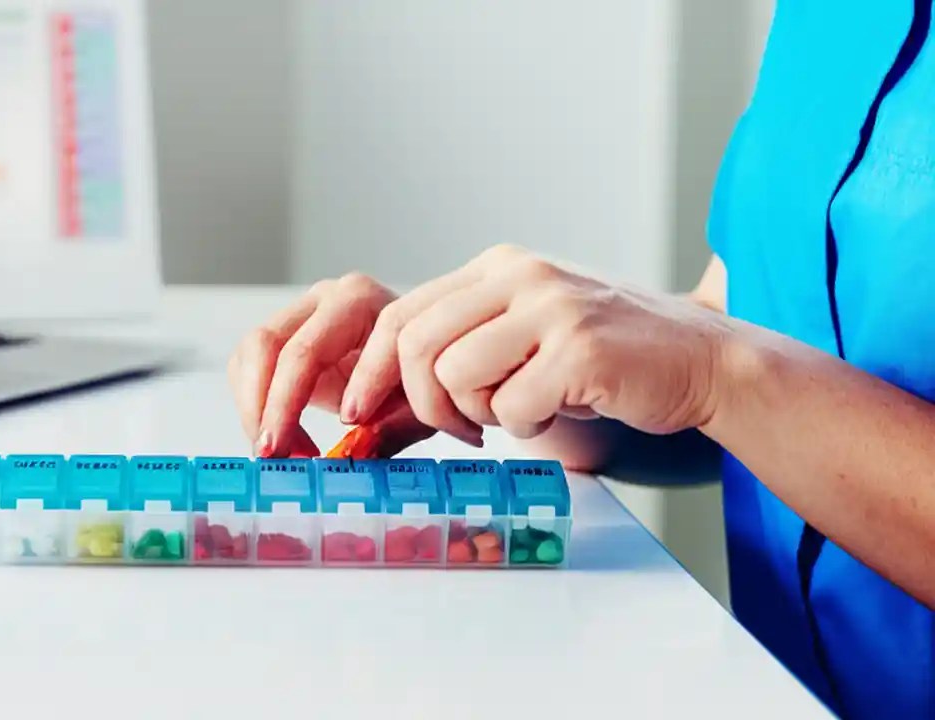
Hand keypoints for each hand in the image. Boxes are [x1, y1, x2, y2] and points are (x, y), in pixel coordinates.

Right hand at [227, 273, 476, 456]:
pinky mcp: (282, 339)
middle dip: (268, 406)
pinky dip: (255, 408)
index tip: (321, 440)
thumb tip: (357, 450)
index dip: (299, 400)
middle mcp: (324, 299)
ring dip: (255, 410)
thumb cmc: (419, 377)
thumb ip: (394, 426)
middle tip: (275, 454)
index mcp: (360, 303)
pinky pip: (246, 368)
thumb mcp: (419, 403)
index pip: (311, 348)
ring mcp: (299, 315)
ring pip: (250, 355)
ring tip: (280, 453)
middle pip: (270, 345)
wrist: (417, 359)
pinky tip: (283, 440)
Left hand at [341, 245, 730, 439]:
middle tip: (459, 429)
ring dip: (478, 414)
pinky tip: (559, 411)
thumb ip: (464, 343)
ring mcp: (552, 309)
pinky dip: (525, 427)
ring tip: (518, 410)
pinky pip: (511, 408)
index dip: (372, 370)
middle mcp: (520, 275)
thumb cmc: (607, 358)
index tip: (361, 410)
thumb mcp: (527, 328)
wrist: (705, 360)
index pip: (402, 313)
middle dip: (421, 403)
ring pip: (456, 376)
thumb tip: (377, 393)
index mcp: (499, 267)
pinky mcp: (581, 351)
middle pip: (417, 345)